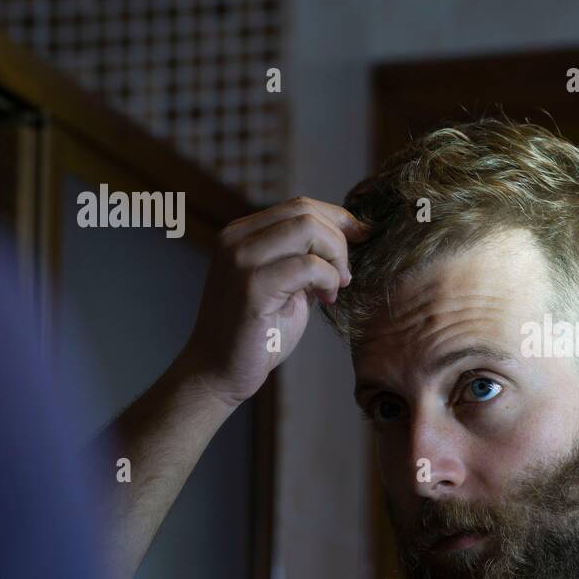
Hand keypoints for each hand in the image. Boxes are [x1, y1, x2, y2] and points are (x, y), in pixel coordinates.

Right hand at [176, 196, 365, 407]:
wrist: (218, 372)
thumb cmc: (258, 332)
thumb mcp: (285, 284)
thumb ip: (305, 257)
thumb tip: (347, 234)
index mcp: (241, 233)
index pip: (299, 205)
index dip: (338, 219)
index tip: (360, 241)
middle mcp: (235, 239)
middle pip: (306, 211)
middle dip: (340, 240)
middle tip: (345, 275)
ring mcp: (240, 260)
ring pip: (308, 229)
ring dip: (335, 258)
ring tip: (335, 287)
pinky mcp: (251, 287)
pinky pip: (307, 266)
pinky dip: (327, 280)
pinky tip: (326, 300)